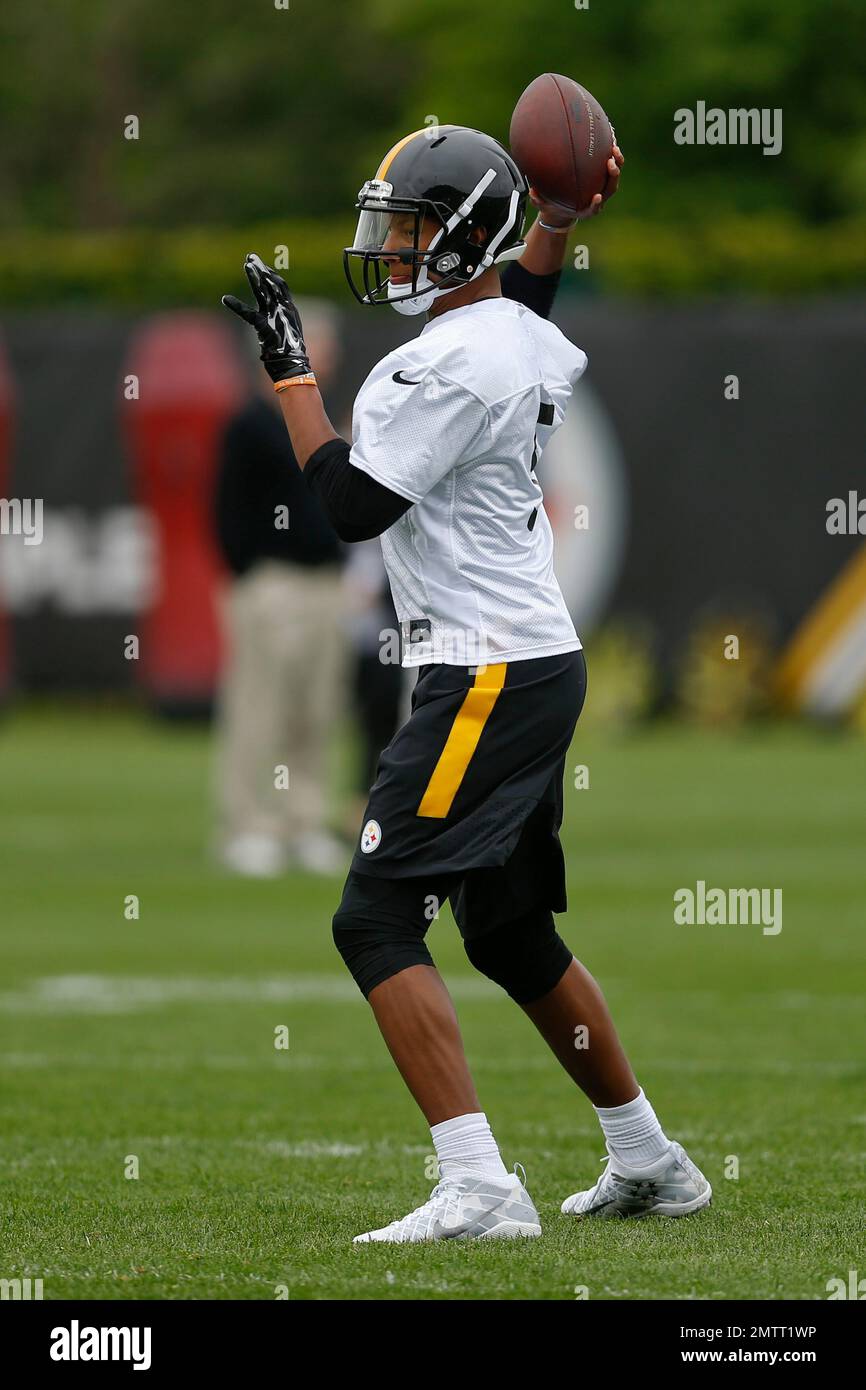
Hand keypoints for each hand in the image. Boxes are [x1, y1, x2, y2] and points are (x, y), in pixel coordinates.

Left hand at [222, 253, 311, 383]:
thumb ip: (276, 319)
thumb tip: (269, 315)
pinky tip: (226, 299)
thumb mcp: (283, 331)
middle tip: (251, 257)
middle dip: (261, 269)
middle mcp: (283, 311)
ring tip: (247, 265)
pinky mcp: (266, 328)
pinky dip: (237, 307)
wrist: (292, 367)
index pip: (279, 287)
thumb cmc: (287, 352)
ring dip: (255, 278)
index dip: (269, 274)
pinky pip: (249, 315)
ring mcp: (276, 318)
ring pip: (265, 292)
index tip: (259, 265)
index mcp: (288, 310)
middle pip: (272, 284)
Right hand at [530, 142, 623, 227]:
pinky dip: (611, 154)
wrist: (565, 207)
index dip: (597, 203)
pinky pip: (610, 164)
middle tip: (610, 163)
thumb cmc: (555, 206)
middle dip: (613, 176)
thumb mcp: (544, 205)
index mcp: (585, 209)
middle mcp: (597, 199)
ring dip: (617, 162)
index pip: (593, 208)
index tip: (597, 196)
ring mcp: (602, 187)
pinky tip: (609, 139)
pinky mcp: (603, 177)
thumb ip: (538, 200)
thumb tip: (532, 190)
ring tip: (614, 148)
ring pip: (614, 176)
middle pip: (610, 188)